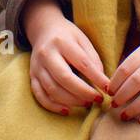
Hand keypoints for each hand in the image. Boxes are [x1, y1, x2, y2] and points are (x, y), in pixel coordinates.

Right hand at [22, 0, 109, 115]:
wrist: (43, 30)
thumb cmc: (67, 37)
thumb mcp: (82, 40)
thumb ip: (92, 60)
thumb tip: (102, 83)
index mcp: (62, 42)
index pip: (82, 63)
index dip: (96, 78)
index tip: (108, 88)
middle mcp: (46, 54)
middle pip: (64, 78)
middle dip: (83, 92)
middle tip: (98, 99)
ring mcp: (37, 66)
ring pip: (52, 89)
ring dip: (71, 101)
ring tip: (87, 103)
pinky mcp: (32, 76)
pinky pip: (40, 95)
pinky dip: (53, 106)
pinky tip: (67, 110)